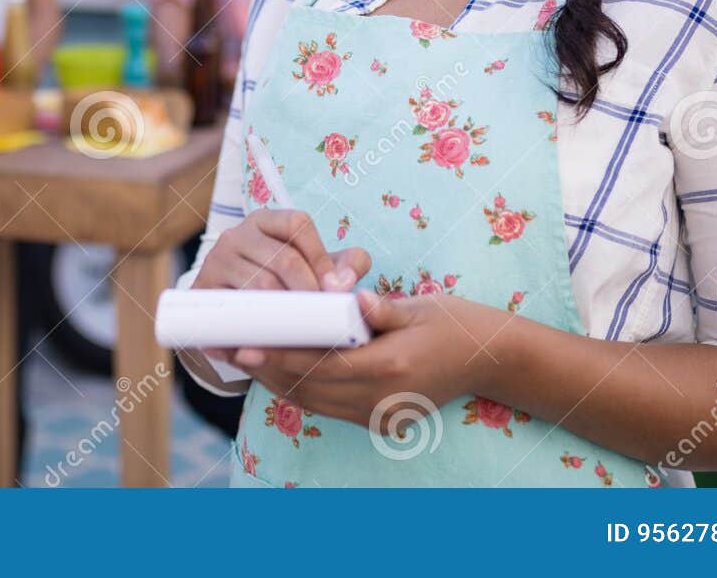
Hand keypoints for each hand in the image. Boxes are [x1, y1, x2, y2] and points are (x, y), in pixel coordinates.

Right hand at [192, 209, 371, 364]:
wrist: (244, 313)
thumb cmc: (291, 284)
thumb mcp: (322, 268)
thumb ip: (349, 265)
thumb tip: (343, 284)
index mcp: (267, 220)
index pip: (297, 224)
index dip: (320, 256)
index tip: (335, 290)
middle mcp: (237, 235)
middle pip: (282, 257)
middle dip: (309, 288)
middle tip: (325, 315)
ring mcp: (216, 261)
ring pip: (260, 285)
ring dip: (287, 311)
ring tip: (307, 329)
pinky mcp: (203, 291)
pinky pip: (232, 310)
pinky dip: (254, 326)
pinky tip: (272, 339)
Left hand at [231, 292, 511, 431]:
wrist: (489, 360)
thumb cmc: (454, 324)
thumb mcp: (421, 306)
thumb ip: (383, 308)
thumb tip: (353, 296)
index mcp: (390, 366)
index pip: (319, 365)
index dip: (277, 357)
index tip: (243, 346)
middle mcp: (380, 398)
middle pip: (308, 389)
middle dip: (266, 370)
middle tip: (227, 349)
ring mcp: (380, 414)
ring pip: (313, 403)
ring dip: (276, 382)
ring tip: (242, 359)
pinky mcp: (379, 420)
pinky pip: (328, 408)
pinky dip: (300, 391)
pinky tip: (278, 372)